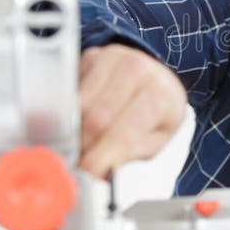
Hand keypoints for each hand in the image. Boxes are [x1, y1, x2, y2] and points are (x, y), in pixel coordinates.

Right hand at [77, 44, 186, 177]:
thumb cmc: (157, 113)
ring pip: (78, 102)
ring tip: (75, 144)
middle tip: (74, 163)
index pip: (125, 131)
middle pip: (96, 117)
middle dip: (82, 145)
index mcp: (161, 96)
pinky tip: (77, 119)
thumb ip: (128, 155)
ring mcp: (114, 58)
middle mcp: (139, 70)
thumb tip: (97, 174)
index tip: (85, 173)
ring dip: (71, 129)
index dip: (100, 156)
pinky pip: (70, 87)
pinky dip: (68, 109)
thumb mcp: (154, 140)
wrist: (160, 80)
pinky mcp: (93, 55)